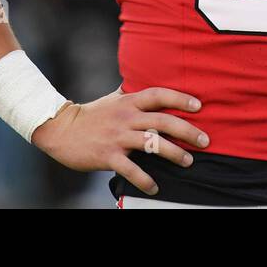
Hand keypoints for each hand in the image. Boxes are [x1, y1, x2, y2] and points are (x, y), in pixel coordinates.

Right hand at [30, 86, 208, 195]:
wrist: (61, 130)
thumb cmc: (92, 114)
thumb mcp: (114, 98)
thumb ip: (132, 92)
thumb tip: (145, 79)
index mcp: (129, 101)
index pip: (159, 94)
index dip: (180, 98)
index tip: (199, 105)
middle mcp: (126, 117)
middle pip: (163, 121)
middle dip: (187, 130)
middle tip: (205, 140)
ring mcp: (118, 137)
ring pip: (152, 144)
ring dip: (174, 154)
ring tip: (188, 161)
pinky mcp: (108, 156)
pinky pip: (131, 169)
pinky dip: (145, 180)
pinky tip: (156, 187)